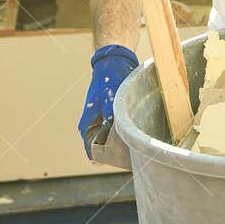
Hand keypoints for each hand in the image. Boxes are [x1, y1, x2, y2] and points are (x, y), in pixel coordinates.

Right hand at [79, 44, 138, 158]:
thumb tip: (117, 136)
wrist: (112, 63)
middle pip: (103, 148)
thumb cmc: (109, 81)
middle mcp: (92, 127)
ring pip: (110, 141)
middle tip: (135, 153)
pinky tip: (137, 132)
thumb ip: (111, 120)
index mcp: (86, 125)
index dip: (107, 158)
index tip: (124, 160)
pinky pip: (116, 131)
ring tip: (138, 143)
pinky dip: (125, 133)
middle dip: (117, 152)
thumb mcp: (110, 101)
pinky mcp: (109, 118)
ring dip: (122, 142)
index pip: (93, 152)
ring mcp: (100, 123)